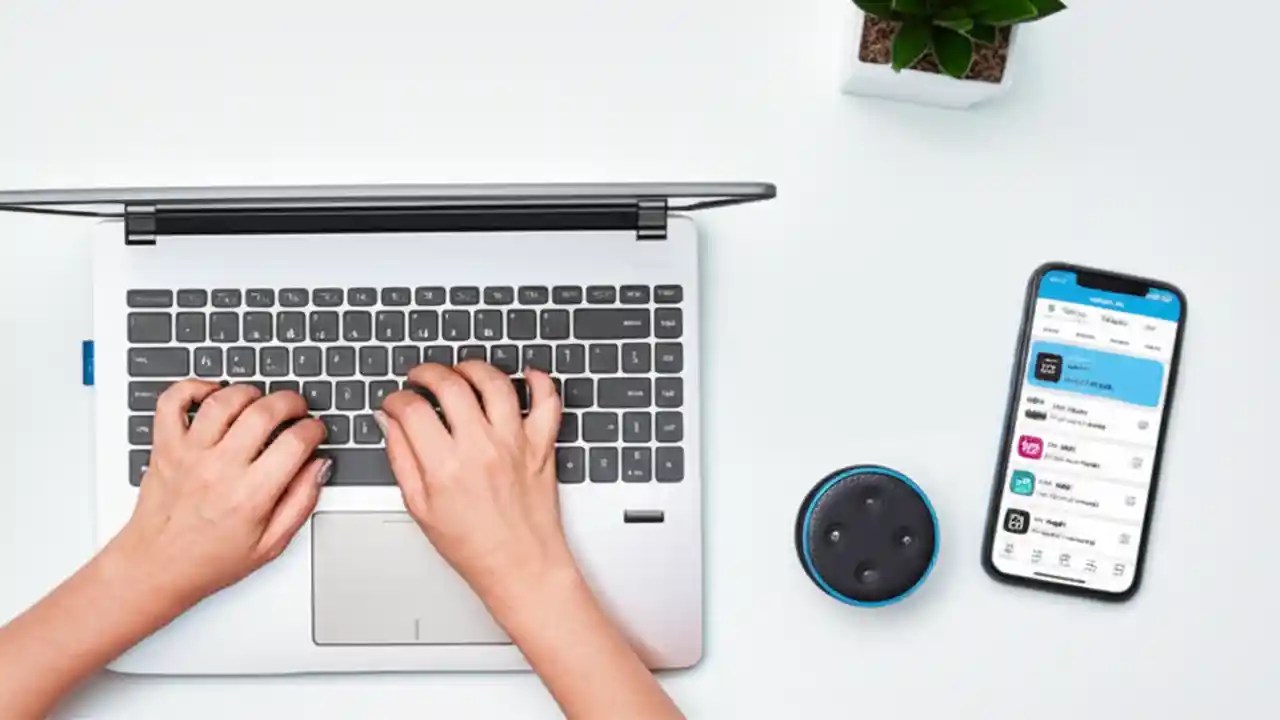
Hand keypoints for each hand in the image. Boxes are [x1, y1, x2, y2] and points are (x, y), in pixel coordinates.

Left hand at [108, 381, 330, 611]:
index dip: (314, 429)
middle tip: (296, 409)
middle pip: (264, 412)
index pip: (295, 443)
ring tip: (259, 402)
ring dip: (249, 392)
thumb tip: (319, 466)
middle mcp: (219, 469)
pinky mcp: (165, 447)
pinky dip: (192, 387)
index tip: (315, 431)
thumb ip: (301, 502)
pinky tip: (212, 393)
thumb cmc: (209, 560)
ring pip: (224, 400)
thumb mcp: (270, 545)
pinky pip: (173, 401)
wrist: (154, 568)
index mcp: (250, 496)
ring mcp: (189, 454)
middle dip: (290, 402)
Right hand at [379, 362, 574, 612]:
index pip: (412, 409)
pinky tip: (525, 375)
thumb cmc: (473, 545)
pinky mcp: (541, 445)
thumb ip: (402, 458)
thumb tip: (389, 422)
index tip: (395, 401)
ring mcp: (515, 443)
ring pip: (495, 382)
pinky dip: (539, 381)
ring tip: (461, 372)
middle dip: (428, 372)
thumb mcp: (420, 507)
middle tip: (421, 377)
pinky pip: (547, 401)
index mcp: (445, 466)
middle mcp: (481, 448)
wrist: (520, 566)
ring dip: (473, 368)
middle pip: (451, 384)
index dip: (396, 398)